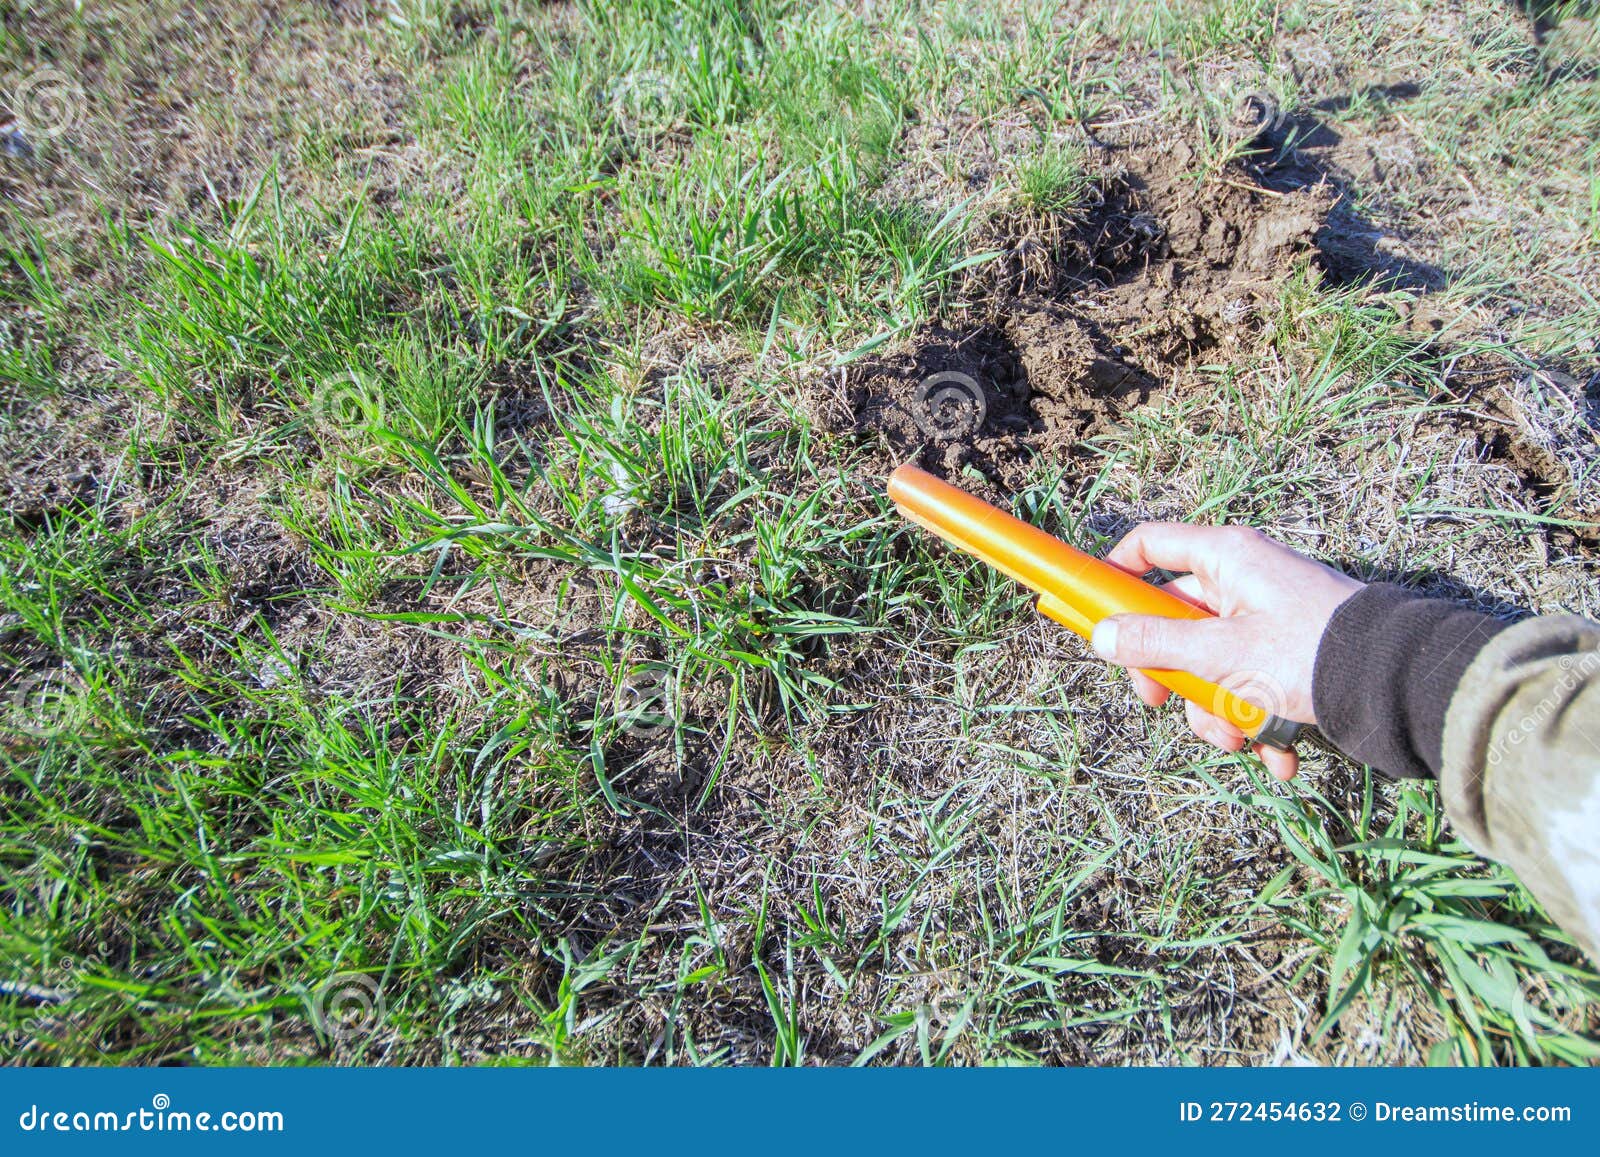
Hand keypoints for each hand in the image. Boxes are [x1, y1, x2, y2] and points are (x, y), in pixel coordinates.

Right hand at [1089, 523, 1362, 781]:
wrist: (1398, 684)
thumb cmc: (1307, 654)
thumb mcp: (1220, 654)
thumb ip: (1156, 644)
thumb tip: (1103, 637)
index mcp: (1225, 559)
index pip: (1150, 544)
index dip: (1114, 573)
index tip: (1095, 613)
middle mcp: (1245, 581)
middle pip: (1177, 621)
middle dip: (1174, 676)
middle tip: (1162, 703)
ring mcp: (1270, 619)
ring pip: (1214, 664)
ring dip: (1219, 713)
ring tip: (1242, 742)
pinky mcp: (1294, 654)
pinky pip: (1254, 685)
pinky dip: (1259, 722)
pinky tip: (1279, 754)